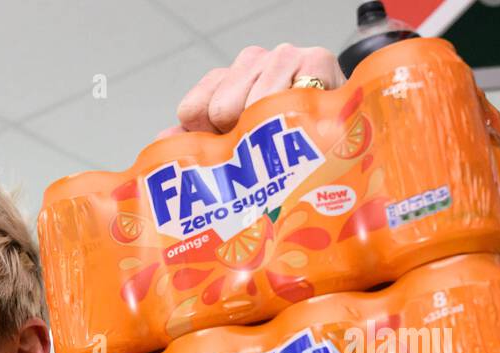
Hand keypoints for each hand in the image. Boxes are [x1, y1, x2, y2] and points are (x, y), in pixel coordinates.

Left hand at [166, 44, 344, 137]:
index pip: (192, 109)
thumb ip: (194, 146)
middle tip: (262, 149)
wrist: (338, 128)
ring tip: (285, 142)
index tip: (229, 149)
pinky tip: (302, 129)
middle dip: (239, 139)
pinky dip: (294, 123)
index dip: (207, 139)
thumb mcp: (233, 146)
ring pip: (256, 107)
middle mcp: (251, 60)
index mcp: (224, 80)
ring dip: (269, 137)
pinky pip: (291, 100)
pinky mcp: (317, 60)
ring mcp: (284, 56)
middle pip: (221, 108)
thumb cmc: (282, 140)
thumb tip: (161, 144)